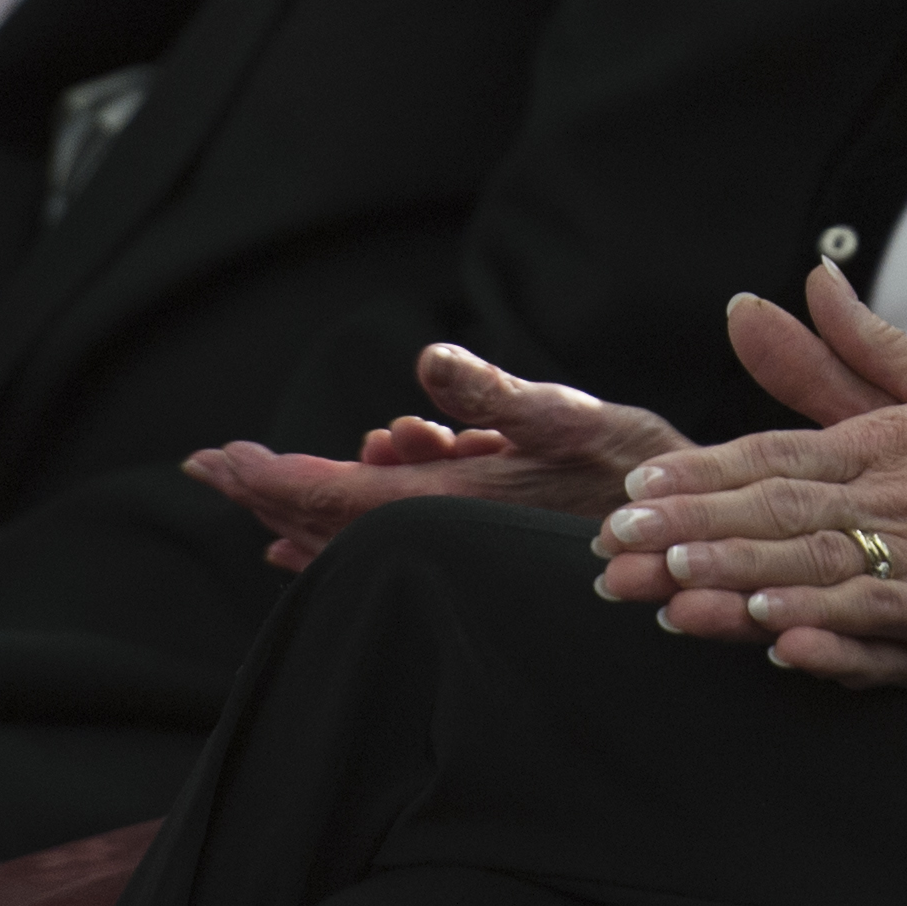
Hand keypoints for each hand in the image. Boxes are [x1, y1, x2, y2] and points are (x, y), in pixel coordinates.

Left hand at [186, 344, 694, 570]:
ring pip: (359, 531)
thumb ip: (496, 394)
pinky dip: (359, 520)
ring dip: (308, 506)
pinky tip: (347, 505)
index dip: (268, 477)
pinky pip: (397, 535)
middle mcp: (440, 533)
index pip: (329, 496)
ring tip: (258, 484)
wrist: (695, 533)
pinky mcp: (478, 539)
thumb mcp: (577, 414)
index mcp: (445, 504)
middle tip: (212, 467)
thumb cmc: (642, 475)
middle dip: (268, 490)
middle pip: (329, 520)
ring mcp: (456, 542)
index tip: (214, 460)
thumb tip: (429, 363)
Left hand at [590, 262, 906, 689]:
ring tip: (673, 591)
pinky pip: (885, 627)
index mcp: (889, 441)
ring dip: (743, 580)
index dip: (703, 472)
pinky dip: (832, 634)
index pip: (776, 454)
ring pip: (819, 569)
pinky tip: (780, 641)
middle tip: (617, 549)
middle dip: (692, 531)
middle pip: (780, 512)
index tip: (638, 490)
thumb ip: (856, 347)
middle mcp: (901, 496)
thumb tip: (796, 282)